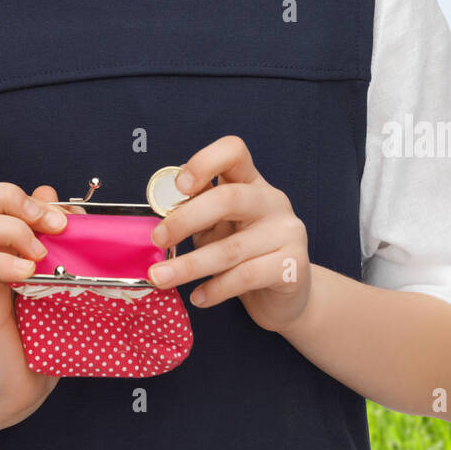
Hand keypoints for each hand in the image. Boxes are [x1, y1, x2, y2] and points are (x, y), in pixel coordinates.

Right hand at [0, 181, 70, 427]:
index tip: (63, 221)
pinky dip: (7, 264)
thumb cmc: (42, 327)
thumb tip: (49, 193)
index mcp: (2, 243)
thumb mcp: (57, 274)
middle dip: (13, 199)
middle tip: (48, 227)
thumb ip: (55, 234)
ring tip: (40, 256)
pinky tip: (29, 277)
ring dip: (15, 231)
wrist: (21, 383)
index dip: (27, 196)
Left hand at [147, 135, 311, 334]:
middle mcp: (272, 201)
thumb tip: (162, 215)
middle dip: (186, 219)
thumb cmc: (245, 255)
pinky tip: (198, 297)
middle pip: (228, 198)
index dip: (204, 162)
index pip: (234, 152)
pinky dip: (215, 289)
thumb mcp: (220, 227)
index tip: (179, 187)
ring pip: (231, 248)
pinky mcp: (292, 267)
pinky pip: (245, 277)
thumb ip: (198, 215)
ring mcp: (286, 232)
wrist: (287, 296)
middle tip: (158, 239)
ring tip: (160, 277)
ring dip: (189, 265)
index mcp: (251, 182)